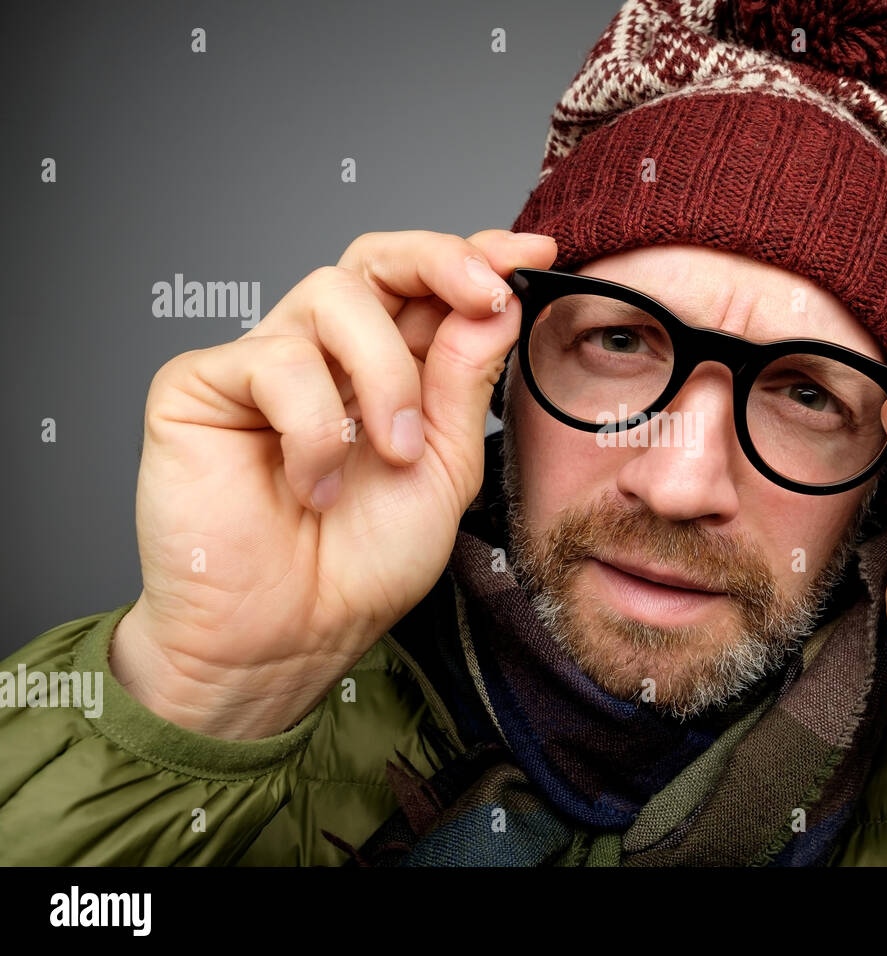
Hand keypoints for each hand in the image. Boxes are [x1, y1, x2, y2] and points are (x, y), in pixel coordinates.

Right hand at [111, 230, 556, 738]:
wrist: (289, 635)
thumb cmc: (362, 563)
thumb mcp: (444, 468)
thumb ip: (464, 384)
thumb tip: (496, 303)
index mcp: (388, 370)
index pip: (426, 286)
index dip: (476, 257)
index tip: (532, 253)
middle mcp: (327, 357)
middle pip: (376, 258)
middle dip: (440, 261)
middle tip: (485, 293)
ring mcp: (264, 364)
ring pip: (332, 295)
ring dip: (385, 375)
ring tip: (393, 452)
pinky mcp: (201, 384)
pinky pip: (273, 359)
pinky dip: (314, 426)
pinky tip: (311, 483)